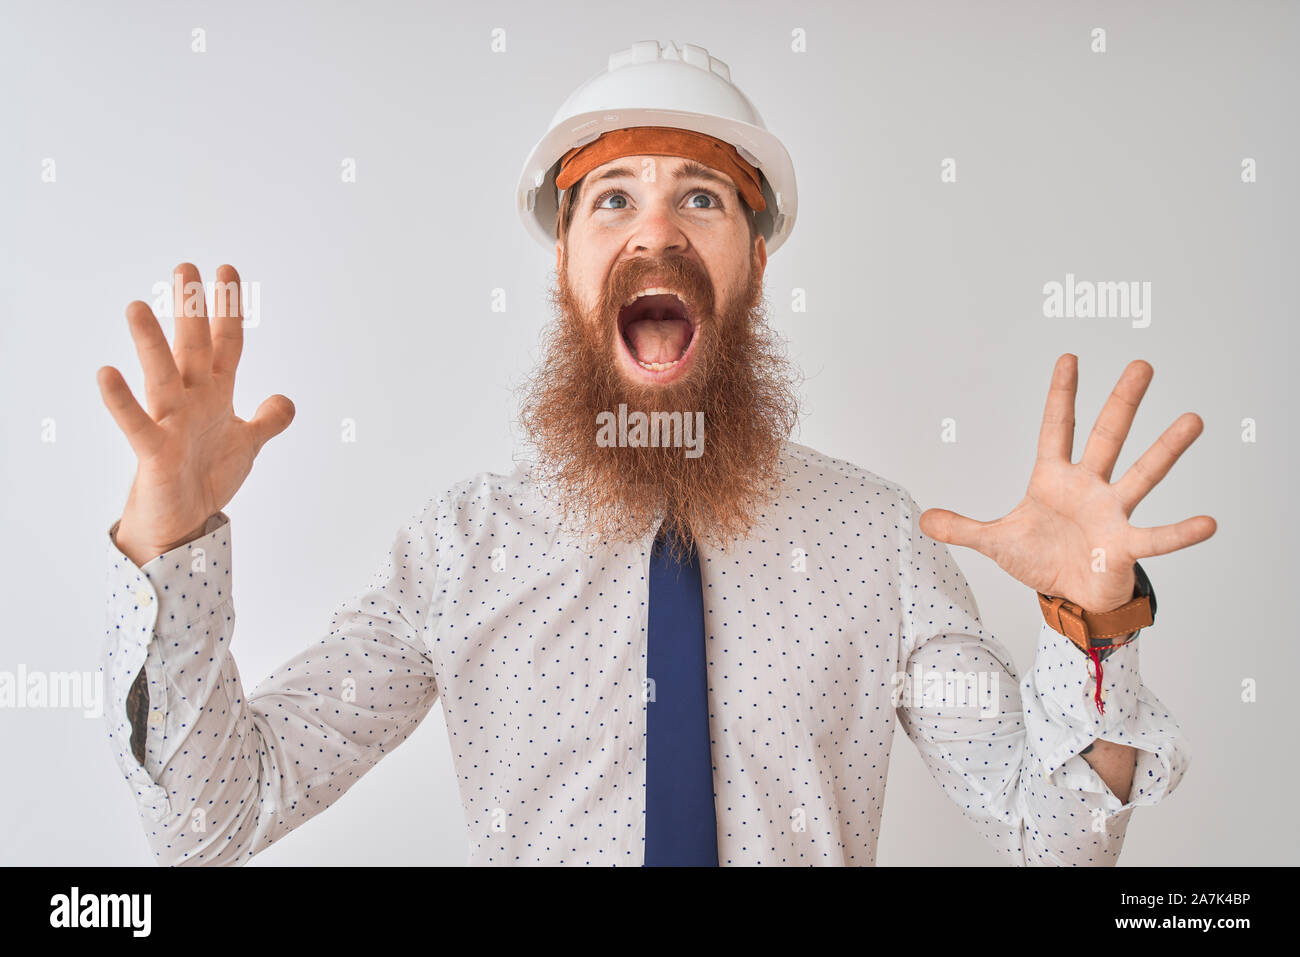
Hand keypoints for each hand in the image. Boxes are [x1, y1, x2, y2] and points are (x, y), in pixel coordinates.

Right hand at [97, 263, 293, 565]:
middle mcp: (191, 400)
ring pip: (161, 376)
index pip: (225, 343)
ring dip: (151, 343)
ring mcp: (171, 422)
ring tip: (138, 306)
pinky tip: (106, 372)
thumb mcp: (248, 444)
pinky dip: (122, 400)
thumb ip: (267, 420)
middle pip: (192, 347)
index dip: (229, 310)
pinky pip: (137, 422)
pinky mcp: (154, 451)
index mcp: (215, 394)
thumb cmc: (207, 478)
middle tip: (184, 268)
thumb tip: (285, 400)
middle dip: (191, 310)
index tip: (226, 270)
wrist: (183, 521)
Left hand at [919, 354, 1214, 613]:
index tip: (1069, 358)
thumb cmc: (1041, 559)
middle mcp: (1089, 487)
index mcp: (1055, 479)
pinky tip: (1208, 523)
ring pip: (1142, 474)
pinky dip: (1181, 533)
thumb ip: (963, 528)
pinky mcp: (1126, 546)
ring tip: (1193, 419)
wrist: (1069, 597)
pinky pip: (1156, 537)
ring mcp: (1112, 513)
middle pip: (1107, 436)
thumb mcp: (996, 542)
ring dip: (1166, 449)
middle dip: (1123, 402)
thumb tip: (923, 519)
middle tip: (1142, 364)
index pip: (1057, 428)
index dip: (1062, 395)